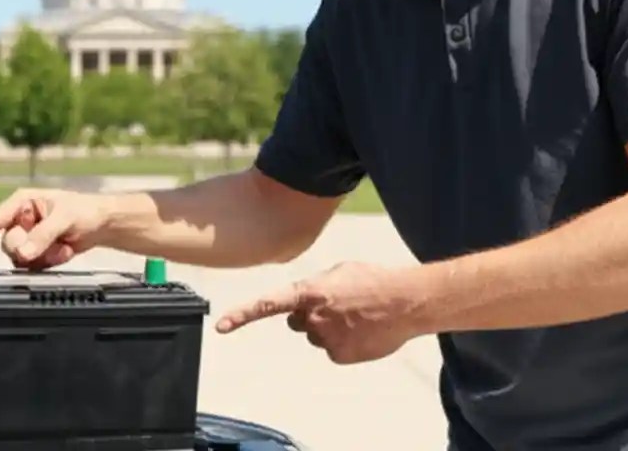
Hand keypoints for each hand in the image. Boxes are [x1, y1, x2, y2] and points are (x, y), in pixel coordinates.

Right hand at [0, 188, 108, 268]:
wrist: (103, 224)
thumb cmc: (86, 210)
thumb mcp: (65, 218)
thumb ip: (42, 235)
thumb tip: (23, 253)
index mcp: (22, 203)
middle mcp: (21, 220)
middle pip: (8, 245)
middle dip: (30, 249)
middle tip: (52, 243)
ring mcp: (29, 237)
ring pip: (21, 258)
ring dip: (44, 257)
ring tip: (63, 246)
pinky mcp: (38, 251)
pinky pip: (34, 266)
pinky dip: (50, 262)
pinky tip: (65, 251)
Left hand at [215, 261, 423, 364]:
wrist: (406, 302)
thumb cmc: (374, 280)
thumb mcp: (339, 271)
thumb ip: (314, 285)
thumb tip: (304, 300)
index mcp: (309, 292)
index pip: (267, 304)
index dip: (242, 315)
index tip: (221, 327)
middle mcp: (312, 317)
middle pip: (296, 321)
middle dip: (309, 315)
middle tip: (338, 305)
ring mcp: (326, 339)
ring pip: (316, 336)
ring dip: (329, 328)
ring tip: (356, 315)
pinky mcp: (340, 355)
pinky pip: (332, 350)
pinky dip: (344, 343)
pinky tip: (362, 330)